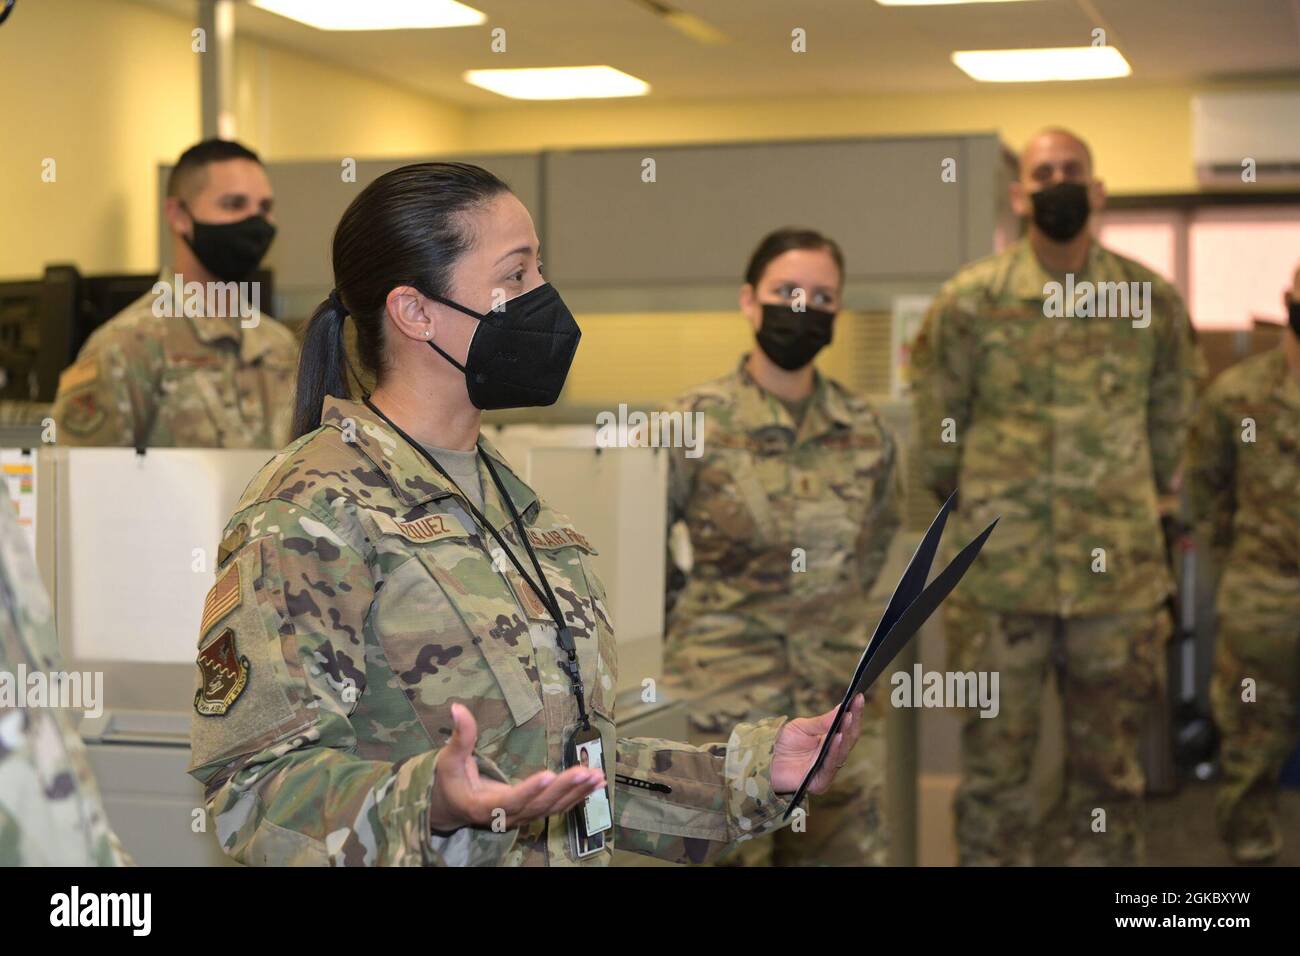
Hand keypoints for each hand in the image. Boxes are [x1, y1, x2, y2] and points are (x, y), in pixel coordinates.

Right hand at [427, 703, 604, 833]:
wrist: (450, 809)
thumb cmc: (449, 782)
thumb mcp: (449, 759)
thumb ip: (459, 736)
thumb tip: (457, 707)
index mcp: (484, 806)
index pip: (511, 799)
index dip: (529, 790)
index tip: (548, 774)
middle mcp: (506, 816)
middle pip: (539, 805)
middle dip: (564, 788)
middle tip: (585, 771)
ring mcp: (521, 817)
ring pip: (552, 808)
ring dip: (577, 793)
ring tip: (597, 776)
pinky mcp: (531, 813)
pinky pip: (557, 808)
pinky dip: (577, 797)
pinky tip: (595, 784)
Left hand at [770, 693, 863, 795]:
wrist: (763, 762)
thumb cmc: (783, 744)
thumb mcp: (802, 727)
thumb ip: (822, 722)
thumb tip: (841, 707)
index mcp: (830, 744)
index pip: (846, 727)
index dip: (854, 712)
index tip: (859, 696)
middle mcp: (832, 757)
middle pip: (848, 739)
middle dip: (853, 720)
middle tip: (856, 703)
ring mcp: (827, 770)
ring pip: (842, 751)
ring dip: (846, 733)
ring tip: (849, 716)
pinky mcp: (819, 783)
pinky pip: (830, 765)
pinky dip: (834, 750)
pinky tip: (837, 736)